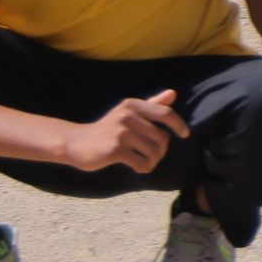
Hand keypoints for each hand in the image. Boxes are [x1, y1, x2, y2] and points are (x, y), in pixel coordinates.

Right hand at [66, 90, 187, 174]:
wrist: (76, 143)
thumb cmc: (107, 129)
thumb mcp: (127, 112)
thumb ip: (151, 104)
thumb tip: (173, 93)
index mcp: (133, 105)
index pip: (165, 113)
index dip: (178, 124)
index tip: (185, 135)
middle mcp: (128, 116)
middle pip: (162, 137)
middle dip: (161, 151)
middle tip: (152, 156)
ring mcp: (121, 132)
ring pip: (153, 152)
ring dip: (152, 161)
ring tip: (144, 162)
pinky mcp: (115, 149)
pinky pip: (142, 162)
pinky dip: (144, 168)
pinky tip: (138, 167)